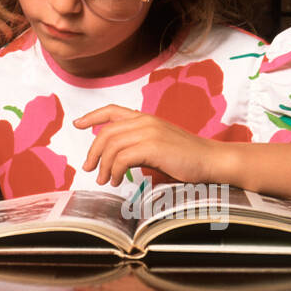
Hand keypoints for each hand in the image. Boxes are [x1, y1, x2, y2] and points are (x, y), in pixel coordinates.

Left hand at [73, 105, 229, 186]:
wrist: (212, 160)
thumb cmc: (187, 158)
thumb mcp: (159, 145)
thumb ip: (138, 144)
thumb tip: (116, 156)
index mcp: (146, 118)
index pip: (113, 110)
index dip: (92, 116)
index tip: (78, 124)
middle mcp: (145, 121)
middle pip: (106, 133)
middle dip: (93, 152)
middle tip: (89, 168)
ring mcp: (149, 132)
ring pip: (112, 146)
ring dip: (103, 166)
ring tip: (104, 180)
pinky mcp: (152, 147)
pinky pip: (121, 158)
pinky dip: (114, 171)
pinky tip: (117, 180)